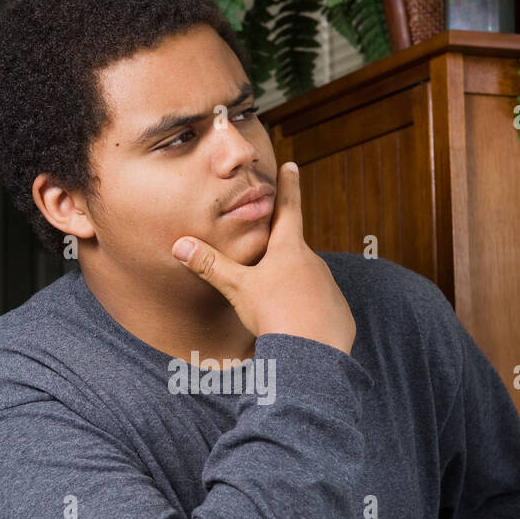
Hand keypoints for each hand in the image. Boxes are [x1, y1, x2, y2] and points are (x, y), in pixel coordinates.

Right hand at [171, 162, 355, 355]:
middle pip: (294, 254)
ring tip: (277, 311)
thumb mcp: (237, 288)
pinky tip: (297, 329)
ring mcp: (330, 288)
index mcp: (289, 250)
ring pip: (307, 282)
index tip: (291, 165)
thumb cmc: (274, 314)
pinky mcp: (340, 313)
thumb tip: (180, 245)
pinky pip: (321, 309)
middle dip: (280, 258)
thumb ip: (210, 265)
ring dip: (293, 290)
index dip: (288, 186)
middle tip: (266, 269)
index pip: (288, 209)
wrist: (312, 353)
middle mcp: (314, 263)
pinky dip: (309, 315)